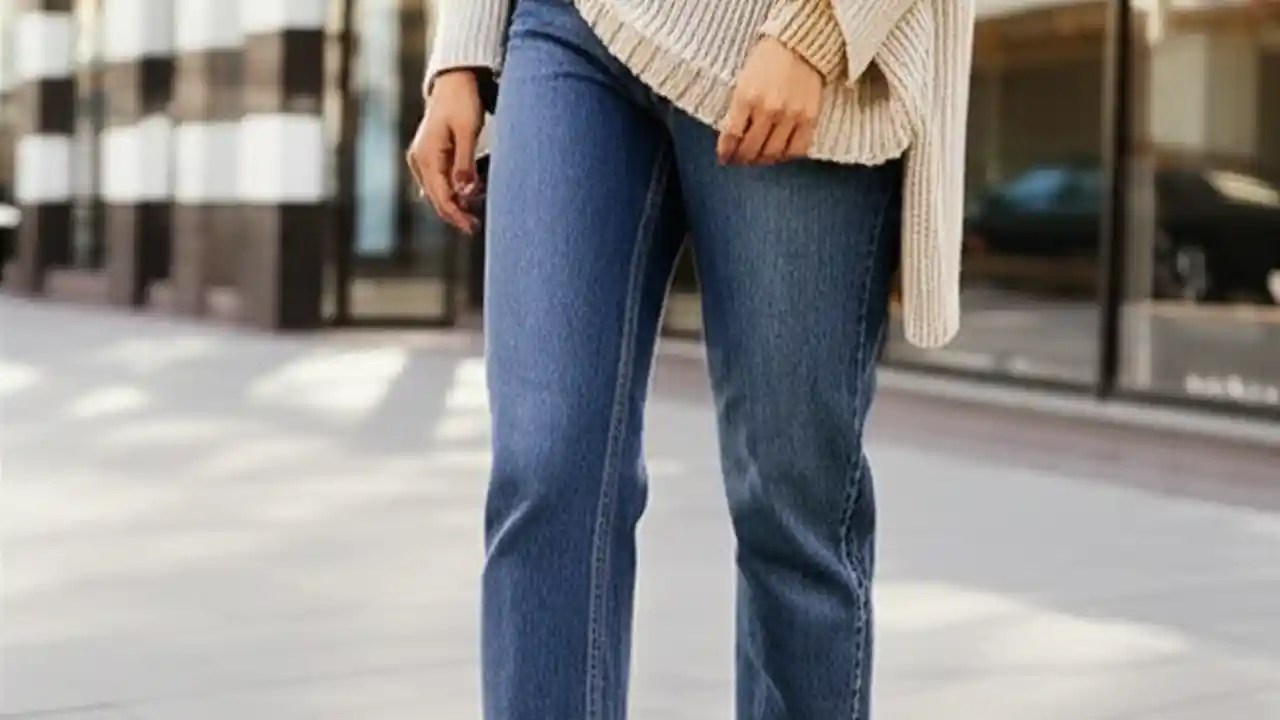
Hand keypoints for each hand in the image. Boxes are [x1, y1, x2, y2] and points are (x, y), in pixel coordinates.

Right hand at [407, 69, 483, 234]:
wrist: (454, 81)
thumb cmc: (463, 102)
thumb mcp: (468, 132)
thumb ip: (466, 164)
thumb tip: (464, 194)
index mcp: (427, 156)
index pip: (441, 197)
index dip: (456, 215)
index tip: (472, 227)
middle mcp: (419, 159)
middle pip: (436, 198)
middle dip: (455, 213)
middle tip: (475, 226)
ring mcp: (422, 157)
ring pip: (437, 191)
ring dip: (455, 202)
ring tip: (475, 208)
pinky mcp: (428, 155)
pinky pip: (438, 180)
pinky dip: (451, 190)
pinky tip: (465, 196)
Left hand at [717, 38, 823, 165]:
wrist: (799, 44)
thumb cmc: (767, 60)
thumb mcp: (743, 81)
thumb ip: (737, 109)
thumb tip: (731, 138)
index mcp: (746, 97)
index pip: (731, 136)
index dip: (726, 152)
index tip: (724, 158)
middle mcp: (768, 109)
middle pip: (751, 149)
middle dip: (742, 159)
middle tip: (739, 160)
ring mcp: (790, 115)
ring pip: (772, 153)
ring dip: (761, 161)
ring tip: (758, 159)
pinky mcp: (810, 118)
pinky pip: (797, 149)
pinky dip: (786, 156)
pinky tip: (779, 154)